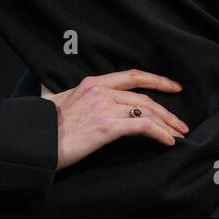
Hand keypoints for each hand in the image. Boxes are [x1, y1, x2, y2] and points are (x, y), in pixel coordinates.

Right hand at [40, 69, 188, 170]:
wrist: (36, 141)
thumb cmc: (43, 126)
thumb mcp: (54, 100)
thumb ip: (62, 94)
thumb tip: (51, 90)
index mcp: (92, 83)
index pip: (132, 76)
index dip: (156, 80)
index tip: (173, 86)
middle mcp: (101, 91)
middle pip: (144, 98)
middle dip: (167, 111)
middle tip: (181, 123)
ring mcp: (105, 107)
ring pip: (147, 112)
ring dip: (167, 124)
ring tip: (179, 134)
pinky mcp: (108, 126)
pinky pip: (142, 127)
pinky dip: (159, 133)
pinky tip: (168, 141)